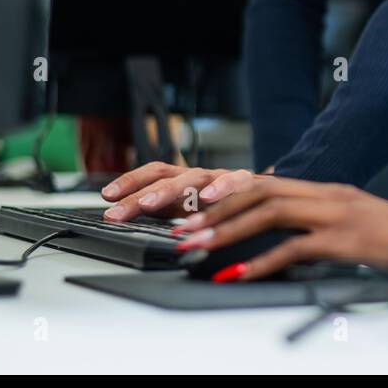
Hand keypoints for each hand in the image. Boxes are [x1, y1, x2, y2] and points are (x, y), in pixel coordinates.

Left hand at [100, 161, 267, 221]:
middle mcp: (205, 175)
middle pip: (168, 176)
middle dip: (139, 194)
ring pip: (195, 179)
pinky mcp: (253, 185)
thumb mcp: (196, 210)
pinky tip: (209, 199)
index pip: (156, 172)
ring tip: (150, 206)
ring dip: (170, 192)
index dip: (131, 181)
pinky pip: (237, 184)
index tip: (106, 196)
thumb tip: (132, 215)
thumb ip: (169, 211)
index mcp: (189, 181)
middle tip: (117, 212)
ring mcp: (227, 178)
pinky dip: (223, 189)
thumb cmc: (233, 207)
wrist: (281, 200)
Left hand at [172, 178, 387, 278]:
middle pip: (259, 191)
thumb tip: (287, 246)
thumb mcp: (359, 229)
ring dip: (226, 231)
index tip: (197, 209)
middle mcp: (331, 195)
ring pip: (268, 213)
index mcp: (331, 191)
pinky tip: (236, 274)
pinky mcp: (347, 240)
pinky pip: (292, 249)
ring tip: (195, 248)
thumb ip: (323, 229)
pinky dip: (258, 263)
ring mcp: (339, 214)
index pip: (268, 182)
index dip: (228, 194)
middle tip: (183, 228)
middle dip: (215, 209)